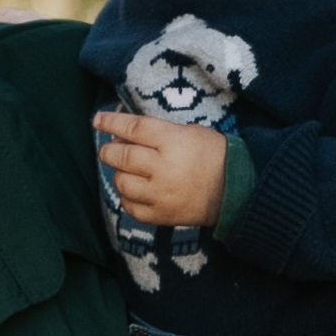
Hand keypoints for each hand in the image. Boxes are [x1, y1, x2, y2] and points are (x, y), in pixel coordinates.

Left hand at [94, 112, 228, 225]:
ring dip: (119, 174)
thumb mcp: (191, 132)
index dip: (111, 123)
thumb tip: (127, 134)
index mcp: (172, 141)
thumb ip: (160, 132)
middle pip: (121, 156)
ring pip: (122, 182)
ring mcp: (161, 194)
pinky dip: (128, 197)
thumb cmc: (214, 155)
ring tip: (128, 170)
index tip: (98, 120)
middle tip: (110, 149)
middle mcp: (163, 167)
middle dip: (109, 150)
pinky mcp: (162, 215)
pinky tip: (135, 190)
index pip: (132, 128)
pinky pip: (131, 207)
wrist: (237, 190)